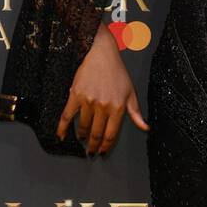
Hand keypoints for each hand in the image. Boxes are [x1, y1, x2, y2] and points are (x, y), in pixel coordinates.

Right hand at [56, 23, 148, 155]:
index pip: (111, 134)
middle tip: (92, 152)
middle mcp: (103, 106)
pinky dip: (63, 128)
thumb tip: (145, 128)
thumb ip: (136, 113)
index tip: (103, 152)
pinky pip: (67, 116)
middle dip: (94, 145)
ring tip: (83, 140)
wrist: (100, 54)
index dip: (106, 146)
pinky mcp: (75, 95)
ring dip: (83, 137)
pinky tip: (62, 136)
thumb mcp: (131, 92)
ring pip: (84, 127)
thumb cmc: (117, 72)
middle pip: (97, 133)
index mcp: (117, 107)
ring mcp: (88, 101)